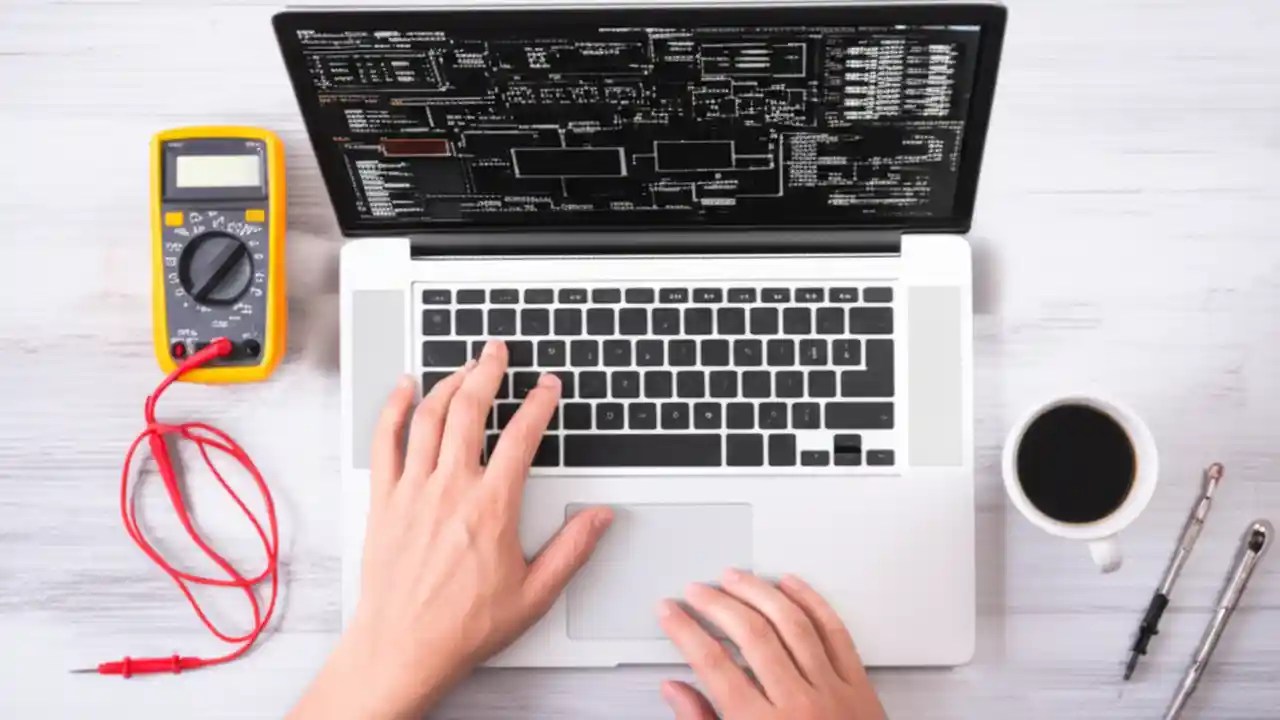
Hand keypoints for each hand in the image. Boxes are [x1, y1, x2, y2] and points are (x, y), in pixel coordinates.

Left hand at [290, 340, 613, 718]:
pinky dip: (392, 409)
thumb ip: (572, 549)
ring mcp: (413, 490)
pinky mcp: (384, 500)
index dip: (539, 403)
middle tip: (498, 352)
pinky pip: (385, 441)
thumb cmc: (464, 626)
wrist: (404, 648)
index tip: (547, 387)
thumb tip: (600, 518)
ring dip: (448, 382)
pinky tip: (402, 389)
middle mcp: (451, 488)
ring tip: (464, 366)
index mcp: (491, 506)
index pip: (521, 436)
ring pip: (429, 417)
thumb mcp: (535, 593)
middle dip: (488, 372)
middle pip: (470, 410)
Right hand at [658, 570, 885, 719]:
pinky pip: (835, 632)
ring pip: (792, 623)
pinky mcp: (860, 687)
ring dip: (759, 592)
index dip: (685, 631)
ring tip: (735, 577)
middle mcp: (798, 706)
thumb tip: (676, 691)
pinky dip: (812, 602)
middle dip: (716, 604)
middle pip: (751, 634)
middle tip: (696, 591)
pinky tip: (791, 585)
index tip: (670, 613)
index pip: (713, 664)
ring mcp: (832, 692)